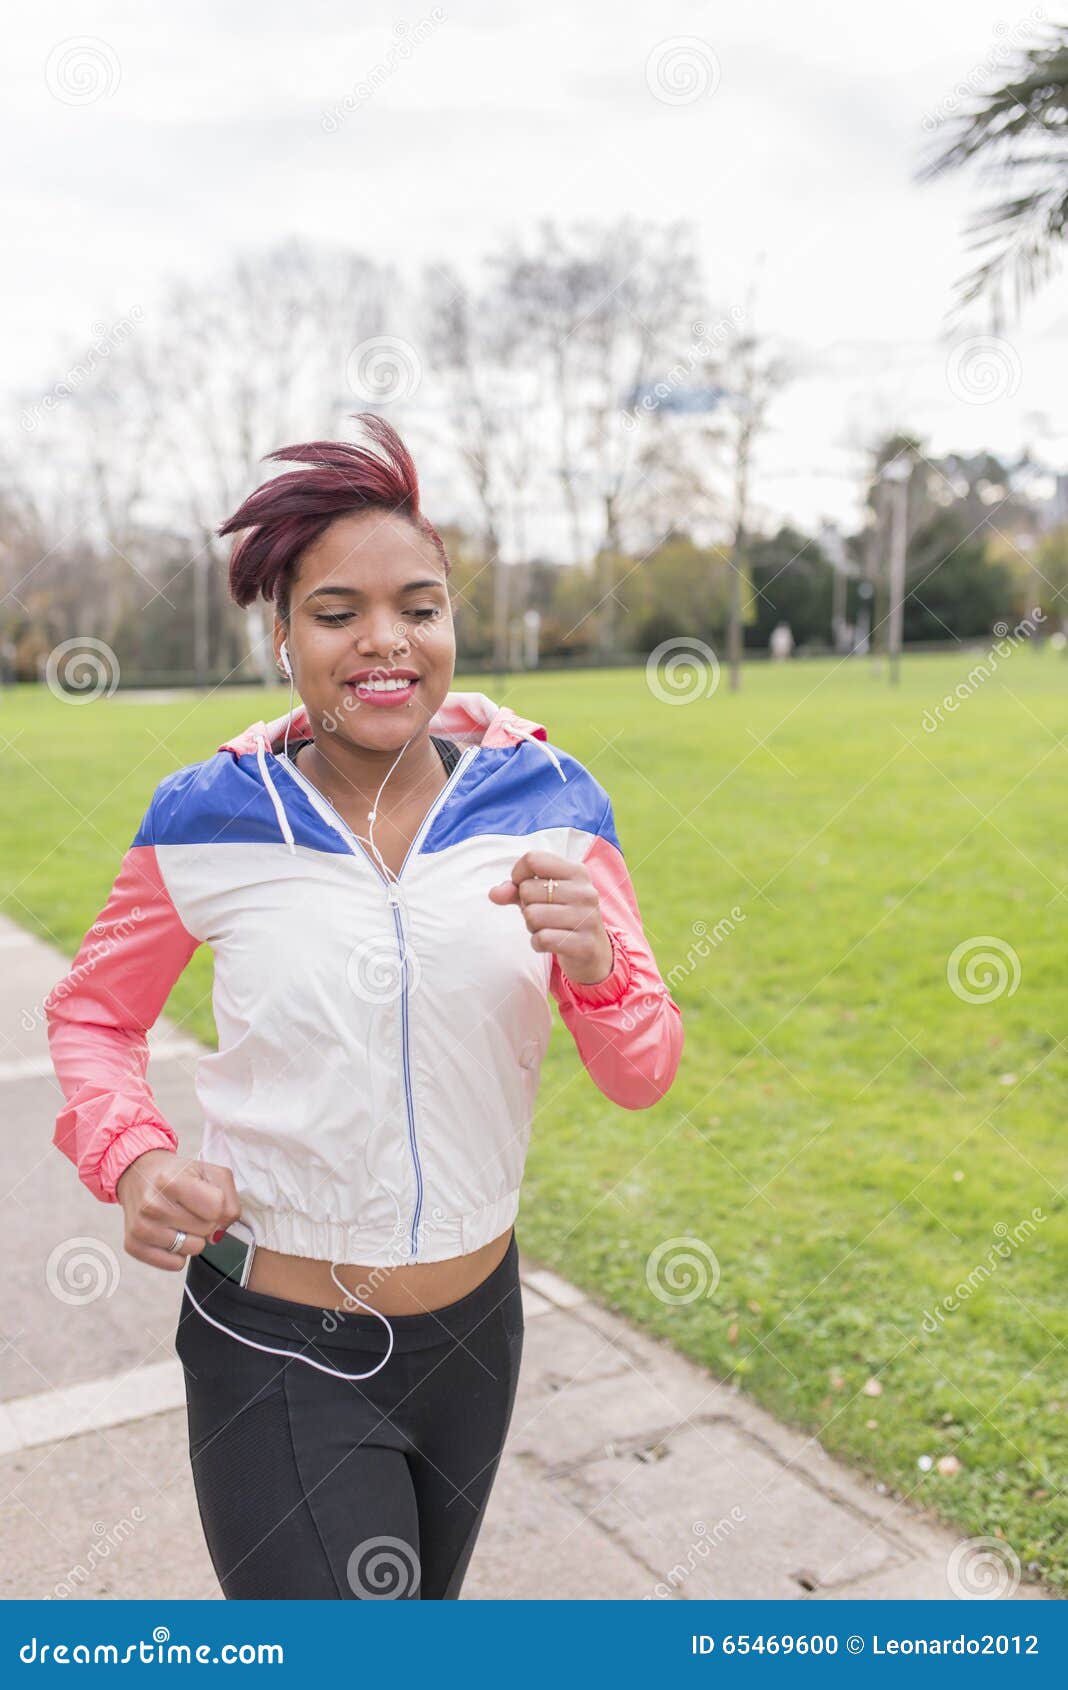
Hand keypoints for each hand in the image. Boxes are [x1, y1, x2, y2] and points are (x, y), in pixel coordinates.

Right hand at [115, 1150, 241, 1272]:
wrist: (139, 1175)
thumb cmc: (179, 1174)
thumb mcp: (211, 1173)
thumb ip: (229, 1200)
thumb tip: (218, 1234)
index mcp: (172, 1181)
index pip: (217, 1209)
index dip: (219, 1206)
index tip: (207, 1198)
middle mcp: (152, 1206)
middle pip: (206, 1230)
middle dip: (206, 1221)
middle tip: (190, 1207)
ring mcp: (141, 1228)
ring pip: (193, 1249)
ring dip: (193, 1238)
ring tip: (180, 1219)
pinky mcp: (133, 1246)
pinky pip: (175, 1264)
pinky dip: (179, 1253)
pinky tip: (170, 1233)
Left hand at [488, 849, 614, 984]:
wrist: (593, 950)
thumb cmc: (561, 915)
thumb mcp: (540, 897)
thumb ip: (515, 890)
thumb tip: (494, 894)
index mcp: (577, 871)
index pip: (533, 859)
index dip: (519, 875)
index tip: (525, 887)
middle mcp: (585, 891)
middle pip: (527, 890)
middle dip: (526, 906)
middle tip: (544, 914)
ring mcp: (586, 918)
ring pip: (532, 915)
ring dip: (532, 926)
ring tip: (548, 927)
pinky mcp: (584, 944)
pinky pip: (541, 939)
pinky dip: (537, 943)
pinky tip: (551, 942)